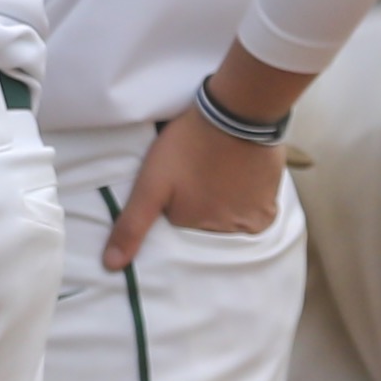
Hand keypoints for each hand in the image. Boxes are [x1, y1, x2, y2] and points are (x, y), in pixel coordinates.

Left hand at [104, 108, 291, 270]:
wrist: (236, 113)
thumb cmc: (187, 144)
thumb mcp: (151, 182)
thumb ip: (132, 224)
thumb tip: (112, 266)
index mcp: (189, 227)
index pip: (178, 219)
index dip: (177, 197)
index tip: (180, 177)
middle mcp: (220, 234)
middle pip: (205, 220)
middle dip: (201, 201)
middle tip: (201, 170)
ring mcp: (247, 223)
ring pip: (229, 218)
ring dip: (226, 201)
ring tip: (222, 171)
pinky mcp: (268, 209)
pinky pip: (255, 214)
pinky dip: (248, 201)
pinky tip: (242, 178)